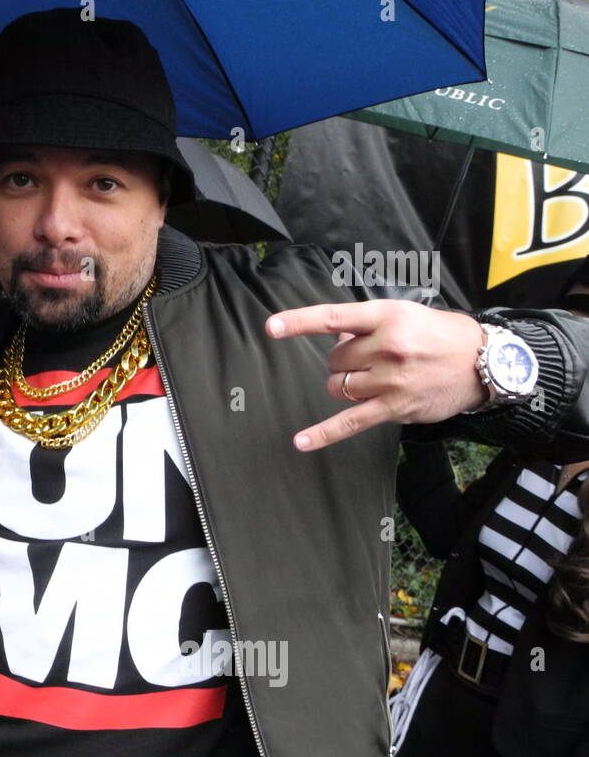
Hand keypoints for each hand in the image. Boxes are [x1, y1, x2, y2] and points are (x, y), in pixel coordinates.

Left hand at [266, 300, 487, 450]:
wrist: (485, 361)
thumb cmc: (440, 335)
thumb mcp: (405, 314)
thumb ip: (366, 324)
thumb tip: (335, 337)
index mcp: (386, 317)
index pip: (333, 318)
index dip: (298, 322)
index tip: (271, 327)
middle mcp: (387, 346)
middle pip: (334, 359)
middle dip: (344, 361)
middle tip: (372, 358)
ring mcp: (390, 379)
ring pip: (337, 387)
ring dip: (345, 385)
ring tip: (374, 379)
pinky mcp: (394, 408)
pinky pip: (349, 423)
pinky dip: (322, 434)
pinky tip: (301, 442)